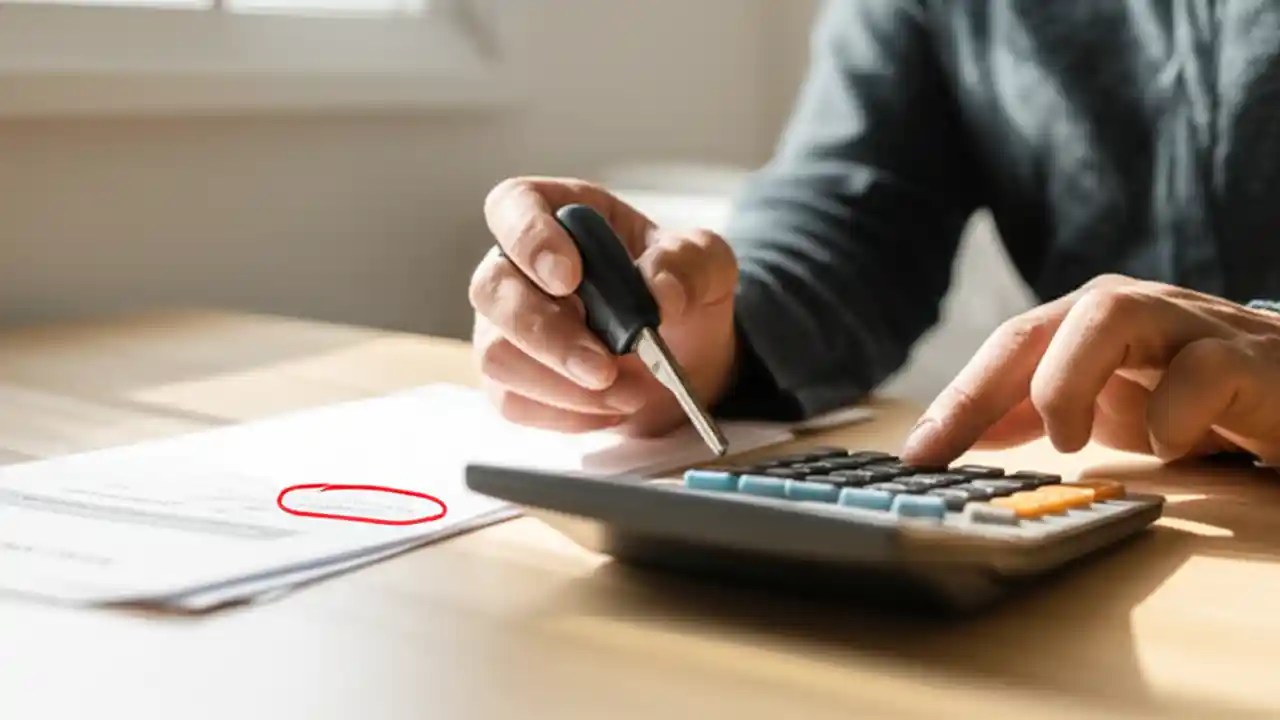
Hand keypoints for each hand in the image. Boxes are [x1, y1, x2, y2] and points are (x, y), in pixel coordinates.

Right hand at [470, 177, 738, 434]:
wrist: (687, 359)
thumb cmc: (683, 294)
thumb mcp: (707, 265)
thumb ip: (688, 265)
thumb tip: (659, 292)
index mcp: (563, 215)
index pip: (513, 205)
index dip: (528, 238)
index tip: (568, 277)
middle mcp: (520, 266)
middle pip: (492, 289)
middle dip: (548, 334)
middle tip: (603, 367)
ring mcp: (507, 325)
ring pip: (496, 353)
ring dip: (563, 384)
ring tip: (628, 392)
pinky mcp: (510, 379)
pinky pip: (512, 400)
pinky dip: (566, 413)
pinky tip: (610, 408)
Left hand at [901, 274, 1279, 465]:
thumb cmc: (1201, 400)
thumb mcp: (1106, 408)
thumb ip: (1035, 410)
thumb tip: (957, 429)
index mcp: (1092, 322)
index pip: (1008, 347)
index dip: (957, 400)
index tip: (916, 455)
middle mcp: (1136, 311)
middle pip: (1043, 322)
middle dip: (985, 388)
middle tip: (956, 450)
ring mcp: (1194, 327)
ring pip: (1111, 312)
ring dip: (1070, 380)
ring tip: (1071, 440)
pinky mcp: (1253, 359)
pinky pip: (1204, 368)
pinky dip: (1174, 414)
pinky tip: (1171, 449)